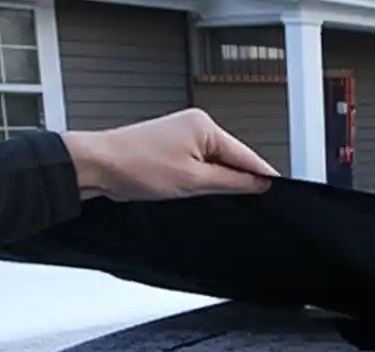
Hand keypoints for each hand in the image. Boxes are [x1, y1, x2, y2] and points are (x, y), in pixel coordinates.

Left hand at [61, 108, 279, 201]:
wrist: (96, 166)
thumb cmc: (135, 167)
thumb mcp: (193, 181)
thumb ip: (231, 182)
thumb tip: (258, 183)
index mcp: (205, 126)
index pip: (246, 155)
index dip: (262, 176)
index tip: (278, 191)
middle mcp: (195, 124)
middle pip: (231, 158)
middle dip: (236, 180)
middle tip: (246, 204)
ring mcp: (182, 134)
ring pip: (214, 163)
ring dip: (215, 181)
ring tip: (210, 197)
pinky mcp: (170, 146)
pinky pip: (197, 164)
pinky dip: (200, 178)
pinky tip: (194, 191)